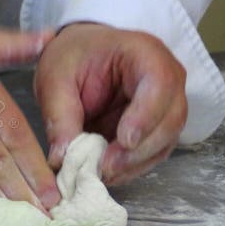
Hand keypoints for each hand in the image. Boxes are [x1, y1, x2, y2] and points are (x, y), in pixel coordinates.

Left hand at [34, 23, 187, 184]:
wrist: (77, 56)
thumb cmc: (70, 58)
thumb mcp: (54, 80)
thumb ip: (59, 116)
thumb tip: (61, 158)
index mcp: (144, 52)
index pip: (160, 83)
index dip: (146, 115)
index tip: (124, 140)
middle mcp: (166, 77)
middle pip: (170, 118)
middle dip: (139, 149)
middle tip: (105, 167)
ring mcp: (166, 103)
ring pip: (164, 141)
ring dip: (135, 163)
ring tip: (101, 173)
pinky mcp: (156, 126)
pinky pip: (153, 152)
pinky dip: (132, 167)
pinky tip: (107, 172)